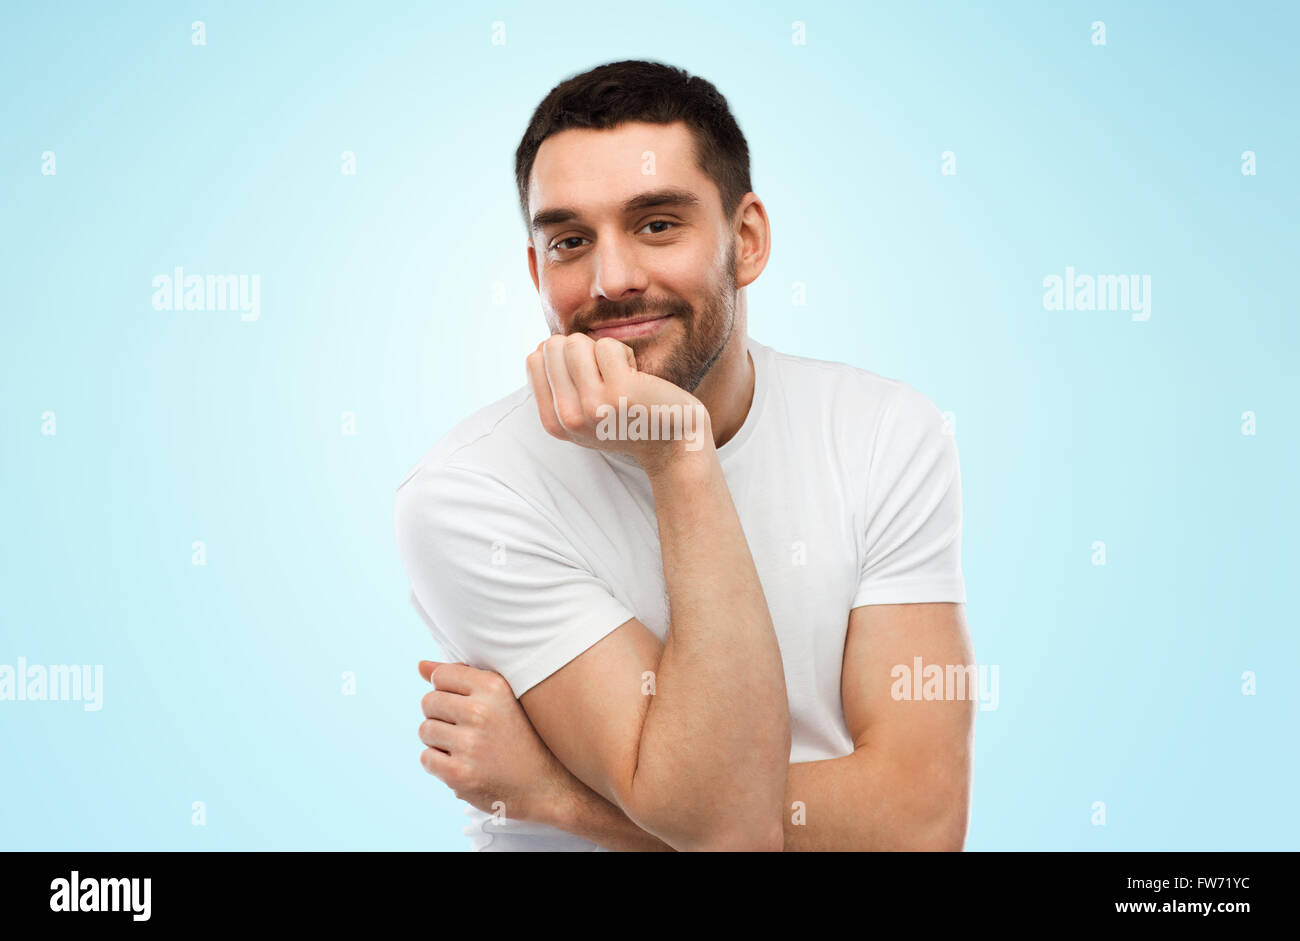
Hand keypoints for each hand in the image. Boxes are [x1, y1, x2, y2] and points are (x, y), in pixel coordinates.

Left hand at [417, 660, 575, 826]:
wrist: (548, 786)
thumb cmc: (524, 737)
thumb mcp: (503, 698)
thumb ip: (462, 677)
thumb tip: (420, 665)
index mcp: (494, 686)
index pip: (441, 675)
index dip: (448, 690)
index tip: (465, 706)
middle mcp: (481, 712)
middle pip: (428, 702)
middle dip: (441, 715)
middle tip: (466, 729)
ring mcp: (470, 744)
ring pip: (425, 730)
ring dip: (439, 740)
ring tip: (466, 747)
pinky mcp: (460, 774)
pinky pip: (427, 759)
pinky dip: (439, 763)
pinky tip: (463, 764)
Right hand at [525, 333, 711, 474]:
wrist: (673, 445)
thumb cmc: (630, 421)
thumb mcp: (584, 417)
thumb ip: (559, 391)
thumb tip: (542, 347)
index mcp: (554, 423)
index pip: (535, 359)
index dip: (563, 356)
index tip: (587, 378)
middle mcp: (567, 418)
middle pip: (553, 346)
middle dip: (581, 349)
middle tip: (605, 375)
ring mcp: (591, 406)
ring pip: (575, 342)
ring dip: (602, 350)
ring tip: (620, 376)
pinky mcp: (618, 392)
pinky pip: (607, 345)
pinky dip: (624, 353)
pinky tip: (636, 377)